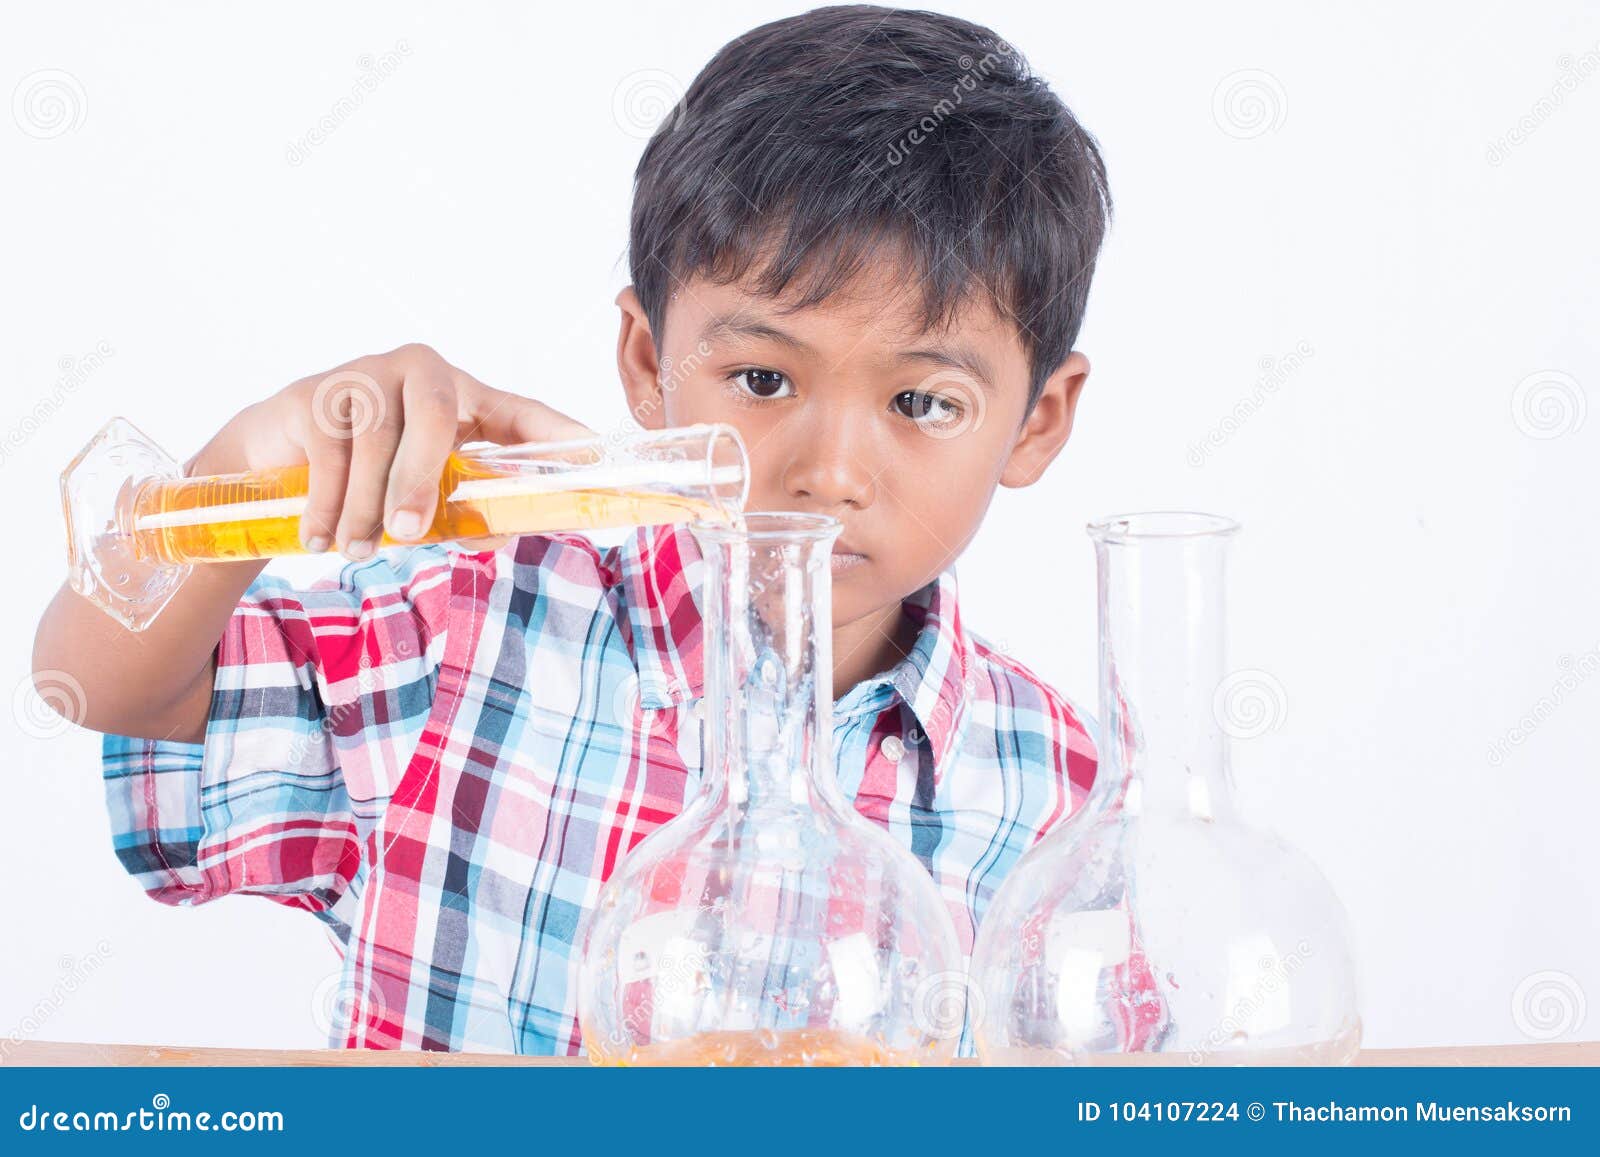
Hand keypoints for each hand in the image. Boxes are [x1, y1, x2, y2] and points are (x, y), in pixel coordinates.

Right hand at [194, 343, 593, 556]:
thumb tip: (497, 531)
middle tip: (410, 535)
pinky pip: (327, 452)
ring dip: (364, 507)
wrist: (276, 451)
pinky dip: (324, 504)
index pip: (521, 412)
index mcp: (463, 396)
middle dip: (422, 479)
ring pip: (374, 441)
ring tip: (356, 550)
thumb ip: (461, 511)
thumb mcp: (421, 493)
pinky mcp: (313, 392)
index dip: (559, 433)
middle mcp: (419, 371)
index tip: (596, 459)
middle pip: (434, 415)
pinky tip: (317, 539)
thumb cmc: (371, 473)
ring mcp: (365, 375)